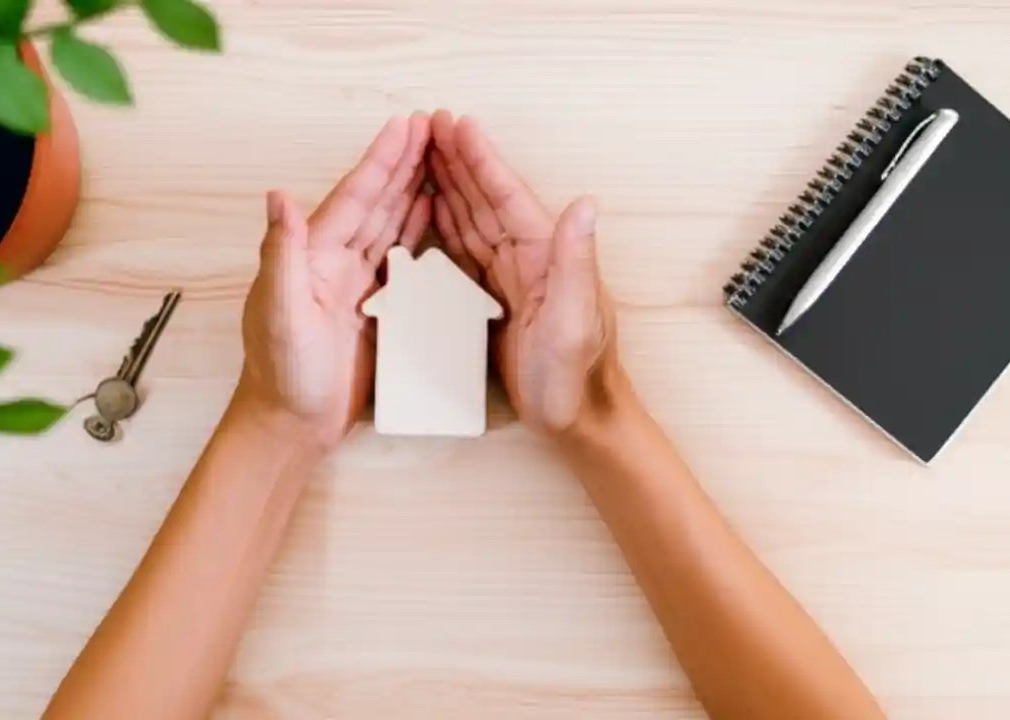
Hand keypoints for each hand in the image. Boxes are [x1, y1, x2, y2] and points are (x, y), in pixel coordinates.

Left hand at [233, 114, 431, 449]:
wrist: (292, 425)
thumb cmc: (283, 375)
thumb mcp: (282, 315)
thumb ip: (281, 255)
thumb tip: (279, 196)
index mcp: (314, 257)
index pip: (354, 199)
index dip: (381, 161)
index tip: (408, 126)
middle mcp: (332, 263)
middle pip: (374, 203)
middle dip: (402, 163)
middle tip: (432, 126)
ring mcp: (352, 285)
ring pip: (387, 225)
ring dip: (410, 189)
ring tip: (437, 156)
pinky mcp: (371, 309)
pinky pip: (397, 259)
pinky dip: (413, 230)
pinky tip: (429, 211)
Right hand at [429, 111, 623, 433]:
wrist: (578, 420)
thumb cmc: (576, 378)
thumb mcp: (575, 320)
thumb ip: (577, 261)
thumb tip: (585, 202)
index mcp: (546, 255)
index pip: (507, 197)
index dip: (480, 159)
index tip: (455, 124)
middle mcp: (533, 258)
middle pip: (487, 199)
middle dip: (459, 161)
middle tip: (429, 125)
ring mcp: (516, 278)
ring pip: (476, 221)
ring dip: (451, 186)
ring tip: (424, 156)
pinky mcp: (500, 300)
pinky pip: (470, 253)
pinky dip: (450, 226)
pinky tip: (434, 211)